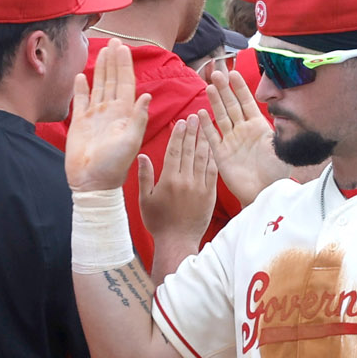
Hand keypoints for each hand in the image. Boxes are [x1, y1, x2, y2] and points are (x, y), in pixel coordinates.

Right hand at [65, 40, 151, 190]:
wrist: (93, 182)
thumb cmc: (115, 166)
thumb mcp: (132, 141)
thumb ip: (139, 118)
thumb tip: (147, 95)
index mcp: (125, 114)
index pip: (126, 83)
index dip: (125, 65)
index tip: (123, 48)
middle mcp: (111, 112)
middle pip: (113, 80)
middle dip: (114, 60)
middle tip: (114, 41)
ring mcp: (95, 116)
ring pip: (98, 86)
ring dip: (101, 69)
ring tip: (102, 51)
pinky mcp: (79, 123)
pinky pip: (80, 100)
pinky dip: (81, 87)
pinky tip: (82, 75)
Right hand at [138, 115, 218, 253]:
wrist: (177, 241)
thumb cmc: (158, 222)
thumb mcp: (144, 200)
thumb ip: (145, 176)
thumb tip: (142, 155)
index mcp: (168, 180)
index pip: (174, 151)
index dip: (178, 134)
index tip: (181, 122)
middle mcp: (185, 181)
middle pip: (189, 150)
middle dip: (192, 132)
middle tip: (195, 116)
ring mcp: (199, 187)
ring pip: (202, 158)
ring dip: (203, 140)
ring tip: (205, 125)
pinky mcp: (210, 194)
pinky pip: (212, 171)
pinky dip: (212, 158)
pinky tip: (214, 147)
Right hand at [204, 68, 281, 199]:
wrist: (264, 192)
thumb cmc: (275, 172)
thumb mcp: (278, 148)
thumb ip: (273, 131)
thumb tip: (276, 114)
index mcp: (258, 127)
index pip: (247, 102)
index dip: (240, 88)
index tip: (233, 73)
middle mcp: (243, 131)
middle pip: (231, 106)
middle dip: (224, 90)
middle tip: (216, 73)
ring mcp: (231, 141)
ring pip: (221, 117)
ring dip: (215, 102)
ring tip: (209, 87)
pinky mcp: (221, 154)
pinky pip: (212, 136)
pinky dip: (207, 125)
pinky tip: (201, 113)